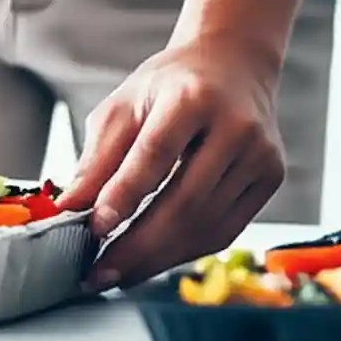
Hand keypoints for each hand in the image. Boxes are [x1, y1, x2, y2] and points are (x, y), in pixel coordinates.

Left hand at [57, 36, 285, 289]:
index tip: (95, 228)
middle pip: (184, 200)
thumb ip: (97, 158)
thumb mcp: (123, 107)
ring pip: (204, 224)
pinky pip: (223, 230)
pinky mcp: (270, 179)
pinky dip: (183, 252)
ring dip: (157, 258)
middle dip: (137, 246)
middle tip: (99, 273)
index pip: (156, 152)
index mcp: (192, 97)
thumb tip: (70, 208)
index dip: (125, 194)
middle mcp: (235, 126)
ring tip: (118, 273)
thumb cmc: (169, 86)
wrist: (231, 66)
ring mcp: (260, 155)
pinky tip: (152, 262)